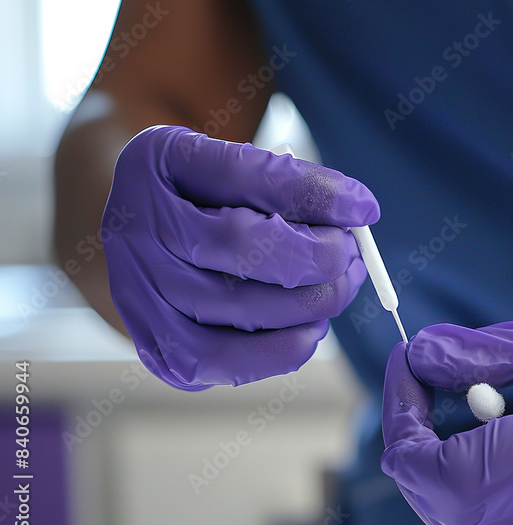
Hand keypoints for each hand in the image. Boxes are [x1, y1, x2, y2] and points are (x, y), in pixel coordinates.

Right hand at [102, 125, 378, 389]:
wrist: (143, 240)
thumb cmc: (204, 197)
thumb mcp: (233, 166)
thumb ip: (286, 181)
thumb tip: (359, 212)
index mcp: (156, 164)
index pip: (242, 174)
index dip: (312, 193)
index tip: (363, 208)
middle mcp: (136, 229)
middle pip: (242, 245)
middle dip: (318, 255)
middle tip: (350, 254)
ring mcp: (140, 295)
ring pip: (243, 307)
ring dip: (313, 300)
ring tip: (339, 285)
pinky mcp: (159, 349)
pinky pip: (230, 360)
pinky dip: (286, 347)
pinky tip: (312, 327)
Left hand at [381, 259, 512, 524]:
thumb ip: (493, 351)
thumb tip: (420, 356)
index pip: (457, 477)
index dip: (406, 429)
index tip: (404, 368)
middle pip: (457, 516)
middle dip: (414, 455)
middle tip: (418, 386)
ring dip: (442, 474)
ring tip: (458, 404)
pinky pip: (512, 522)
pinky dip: (478, 481)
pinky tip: (496, 426)